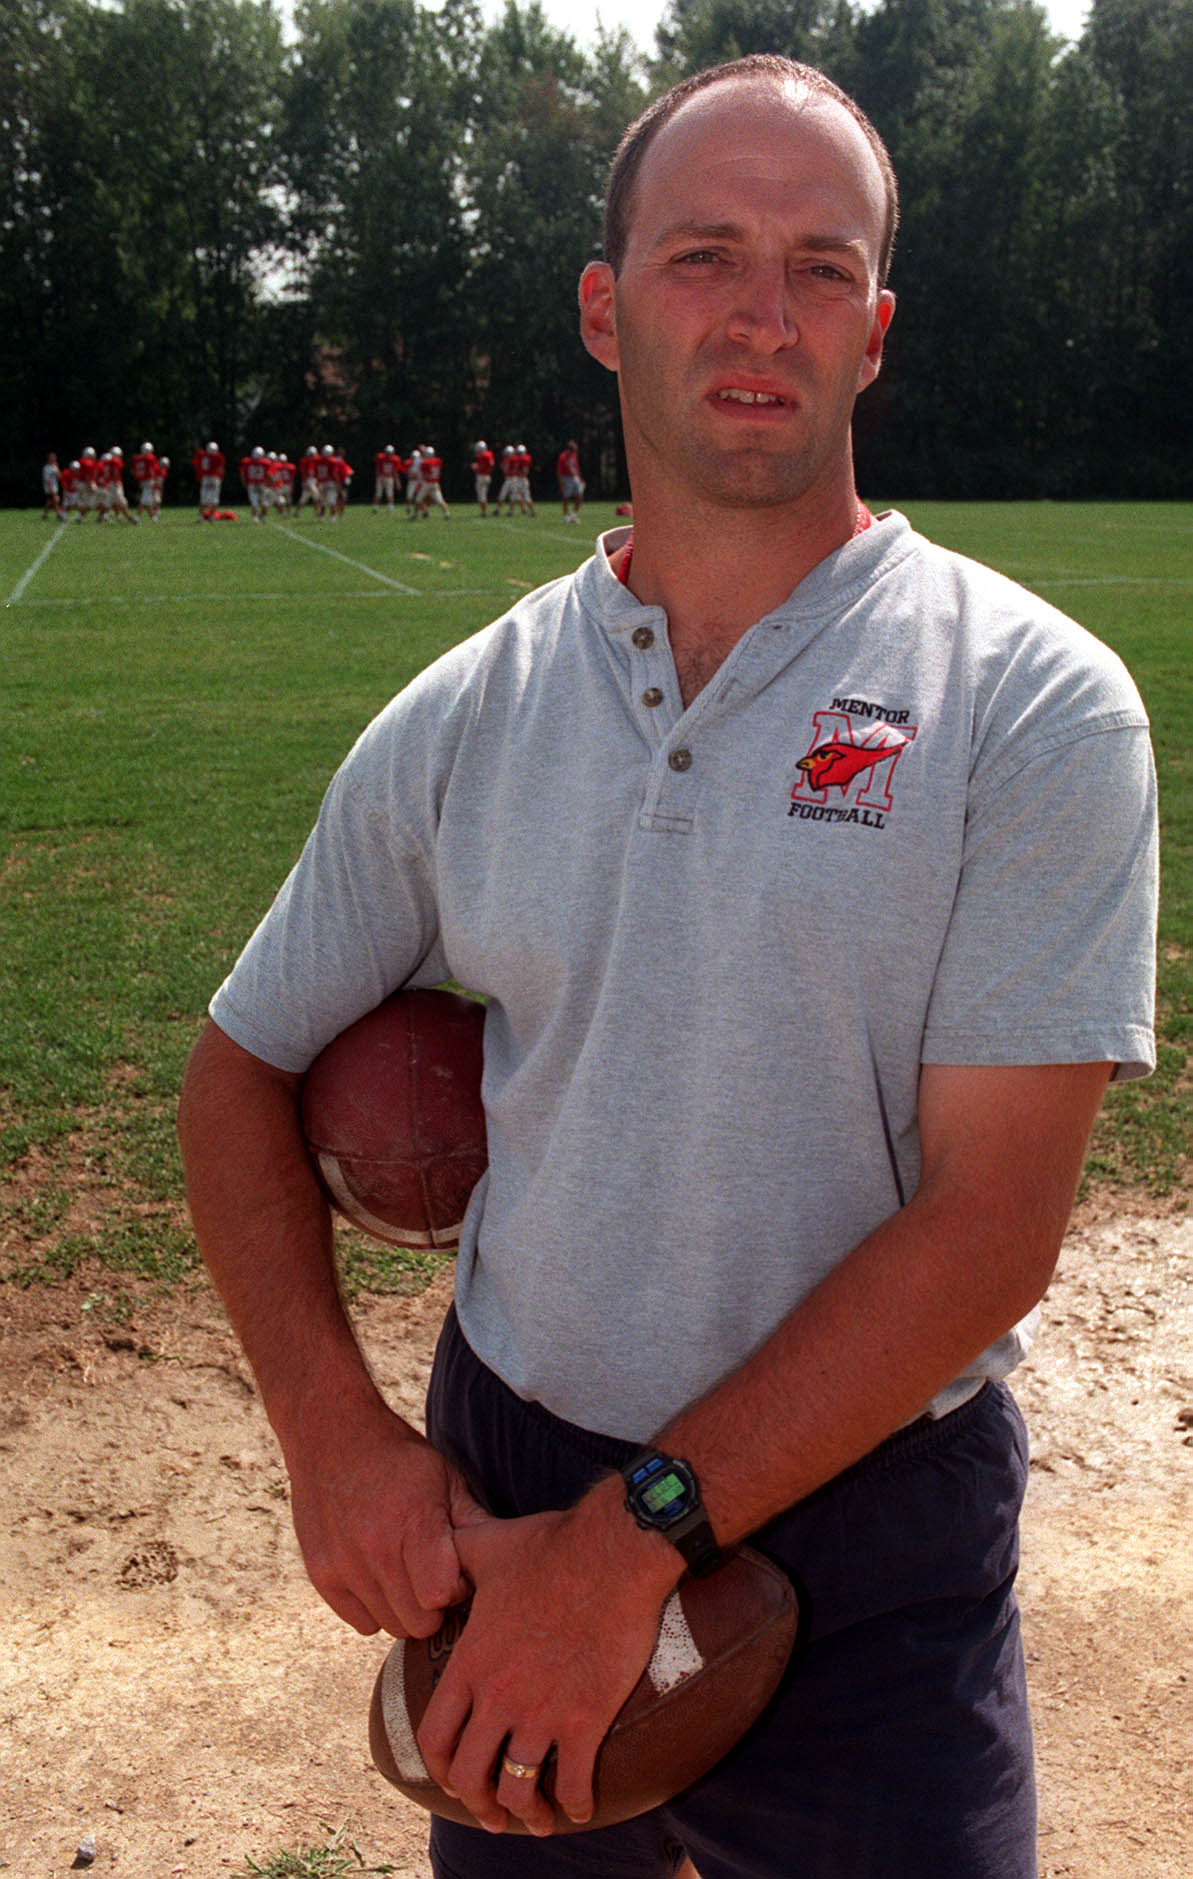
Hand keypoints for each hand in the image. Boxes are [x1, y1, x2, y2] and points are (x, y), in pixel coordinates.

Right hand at [283, 1398, 487, 1638]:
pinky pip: (362, 1623)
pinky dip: (375, 1609)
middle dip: (434, 1606)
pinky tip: (380, 1577)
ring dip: (405, 1608)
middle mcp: (375, 1548)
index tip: (455, 1572)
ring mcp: (344, 1564)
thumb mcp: (444, 1477)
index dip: (456, 1590)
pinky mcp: (321, 1573)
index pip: (440, 1595)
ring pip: (390, 1626)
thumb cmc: (397, 1457)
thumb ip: (472, 1523)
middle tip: (432, 1576)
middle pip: (418, 1622)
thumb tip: (505, 1559)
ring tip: (406, 1572)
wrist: (332, 1434)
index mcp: (413, 1522)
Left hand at [417, 1481, 682, 1833]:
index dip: (439, 1768)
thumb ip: (453, 1556)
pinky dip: (575, 1805)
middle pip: (469, 1776)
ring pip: (517, 1790)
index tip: (453, 1778)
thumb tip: (439, 1556)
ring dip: (525, 1813)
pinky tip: (582, 1808)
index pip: (434, 1737)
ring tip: (537, 1819)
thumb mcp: (487, 1545)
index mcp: (471, 1662)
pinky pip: (573, 1784)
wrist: (614, 1551)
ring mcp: (541, 1712)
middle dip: (478, 1802)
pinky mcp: (585, 1718)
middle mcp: (498, 1696)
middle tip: (493, 1813)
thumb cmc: (551, 1545)